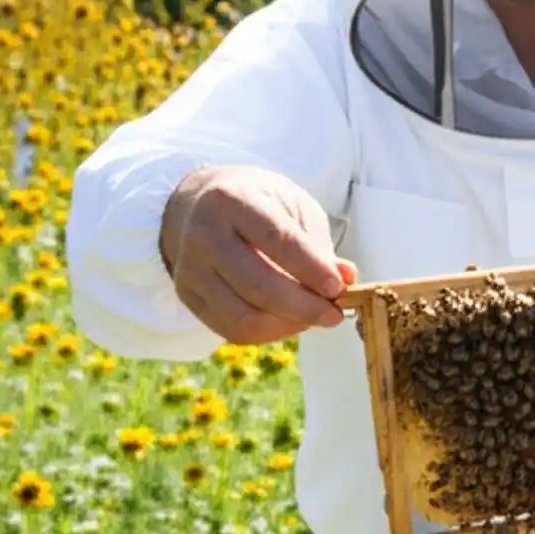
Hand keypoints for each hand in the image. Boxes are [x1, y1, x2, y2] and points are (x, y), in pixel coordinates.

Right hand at [159, 165, 357, 344]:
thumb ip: (318, 244)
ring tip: (314, 317)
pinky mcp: (187, 295)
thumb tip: (347, 279)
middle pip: (258, 285)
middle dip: (305, 307)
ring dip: (288, 325)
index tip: (339, 287)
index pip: (276, 241)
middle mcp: (204, 234)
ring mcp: (190, 268)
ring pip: (243, 316)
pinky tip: (289, 322)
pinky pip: (231, 329)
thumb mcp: (293, 206)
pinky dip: (268, 333)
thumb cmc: (258, 203)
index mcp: (233, 200)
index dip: (311, 269)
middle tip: (334, 314)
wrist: (200, 202)